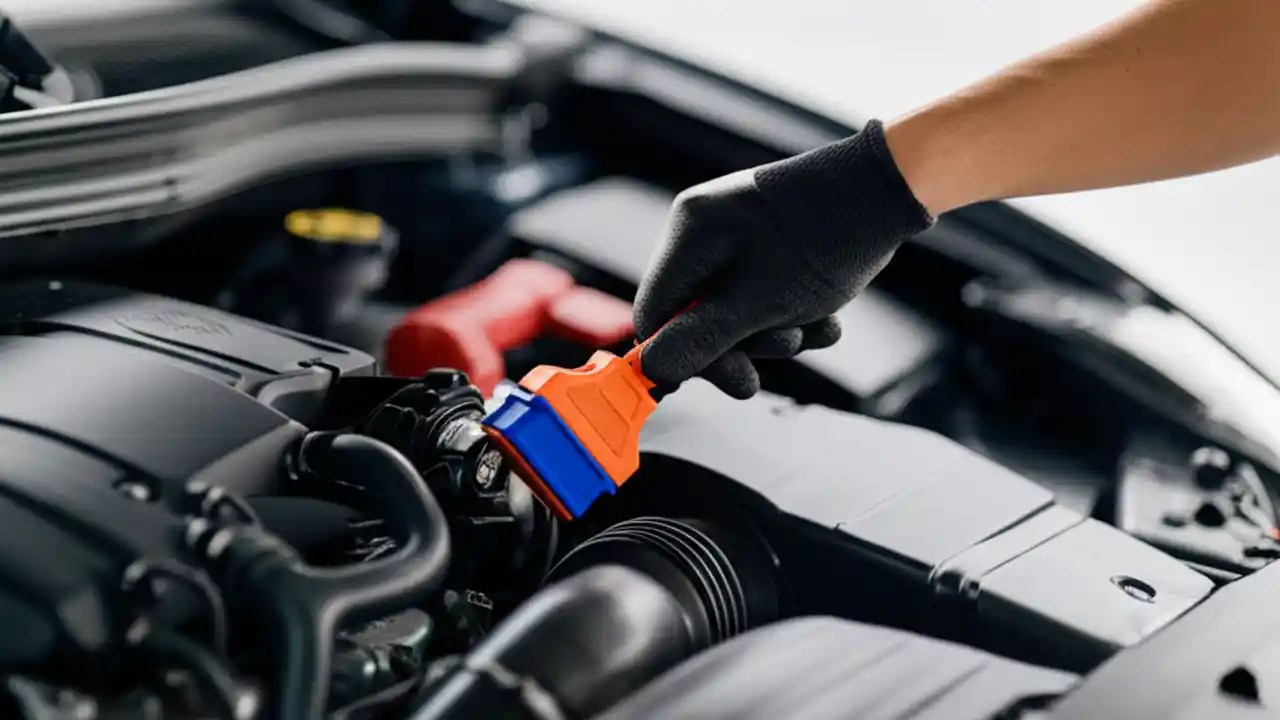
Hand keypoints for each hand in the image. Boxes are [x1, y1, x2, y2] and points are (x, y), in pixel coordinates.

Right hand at [634, 120, 932, 397]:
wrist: (889, 190)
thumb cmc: (824, 242)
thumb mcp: (760, 304)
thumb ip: (702, 340)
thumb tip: (651, 369)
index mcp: (689, 232)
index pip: (655, 313)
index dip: (684, 357)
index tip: (736, 380)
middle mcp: (703, 228)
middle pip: (695, 315)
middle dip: (745, 343)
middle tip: (790, 345)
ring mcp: (734, 233)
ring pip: (733, 310)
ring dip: (776, 332)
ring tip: (818, 327)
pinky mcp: (764, 241)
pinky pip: (760, 294)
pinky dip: (791, 313)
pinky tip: (827, 318)